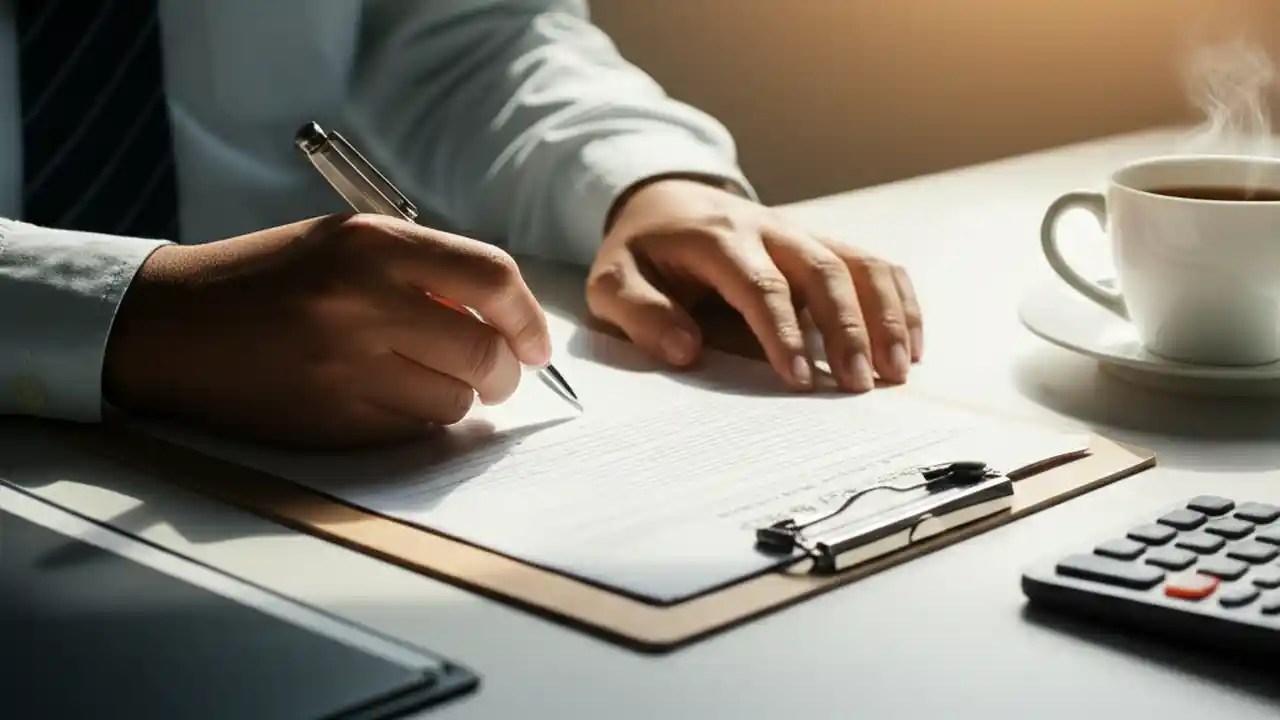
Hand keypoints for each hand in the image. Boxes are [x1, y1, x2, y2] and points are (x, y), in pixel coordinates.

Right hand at [104, 214, 550, 446]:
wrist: (173, 325)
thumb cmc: (269, 278)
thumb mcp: (345, 244)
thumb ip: (423, 272)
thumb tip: (502, 322)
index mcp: (375, 243)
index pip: (492, 277)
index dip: (529, 317)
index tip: (536, 343)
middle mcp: (367, 300)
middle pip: (486, 352)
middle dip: (507, 374)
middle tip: (500, 377)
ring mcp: (349, 365)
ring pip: (455, 401)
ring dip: (459, 398)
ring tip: (429, 381)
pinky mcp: (332, 419)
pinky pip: (412, 430)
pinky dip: (416, 420)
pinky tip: (386, 399)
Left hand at [585, 179, 921, 391]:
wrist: (663, 200)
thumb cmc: (642, 252)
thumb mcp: (612, 281)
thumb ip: (640, 314)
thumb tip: (686, 351)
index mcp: (717, 239)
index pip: (760, 285)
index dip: (783, 333)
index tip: (800, 379)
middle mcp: (769, 230)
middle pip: (823, 271)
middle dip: (848, 328)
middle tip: (860, 384)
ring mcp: (801, 235)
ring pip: (859, 264)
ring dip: (886, 315)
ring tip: (898, 370)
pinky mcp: (820, 245)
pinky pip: (872, 264)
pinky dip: (899, 300)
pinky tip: (911, 344)